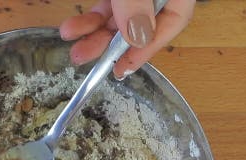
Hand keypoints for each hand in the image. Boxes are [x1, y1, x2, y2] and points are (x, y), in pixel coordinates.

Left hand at [60, 0, 195, 78]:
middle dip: (109, 45)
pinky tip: (73, 27)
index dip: (148, 49)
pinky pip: (109, 5)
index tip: (123, 68)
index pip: (173, 23)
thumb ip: (138, 3)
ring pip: (118, 17)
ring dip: (93, 33)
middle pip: (139, 25)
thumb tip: (136, 36)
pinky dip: (91, 17)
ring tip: (72, 44)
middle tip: (84, 59)